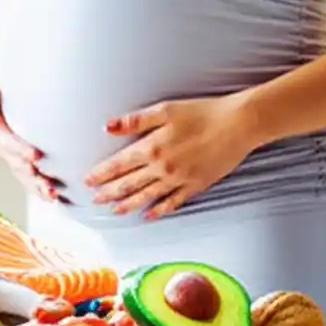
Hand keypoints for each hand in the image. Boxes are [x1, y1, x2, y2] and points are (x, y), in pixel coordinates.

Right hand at [0, 83, 65, 202]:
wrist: (2, 109)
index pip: (6, 144)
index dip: (20, 150)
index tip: (35, 154)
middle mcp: (5, 152)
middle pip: (18, 167)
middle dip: (31, 176)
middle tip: (45, 182)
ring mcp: (17, 162)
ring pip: (27, 179)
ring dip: (39, 188)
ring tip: (52, 194)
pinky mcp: (28, 168)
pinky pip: (35, 183)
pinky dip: (44, 191)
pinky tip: (58, 198)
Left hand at [85, 93, 261, 219]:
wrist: (238, 125)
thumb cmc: (201, 112)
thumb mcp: (164, 110)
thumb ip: (134, 121)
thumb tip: (107, 127)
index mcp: (152, 147)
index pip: (118, 165)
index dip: (101, 174)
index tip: (86, 181)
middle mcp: (162, 168)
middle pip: (129, 184)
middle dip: (109, 192)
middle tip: (94, 200)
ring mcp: (180, 179)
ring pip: (147, 196)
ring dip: (128, 204)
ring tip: (114, 211)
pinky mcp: (196, 185)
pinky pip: (173, 202)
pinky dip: (159, 210)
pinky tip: (149, 215)